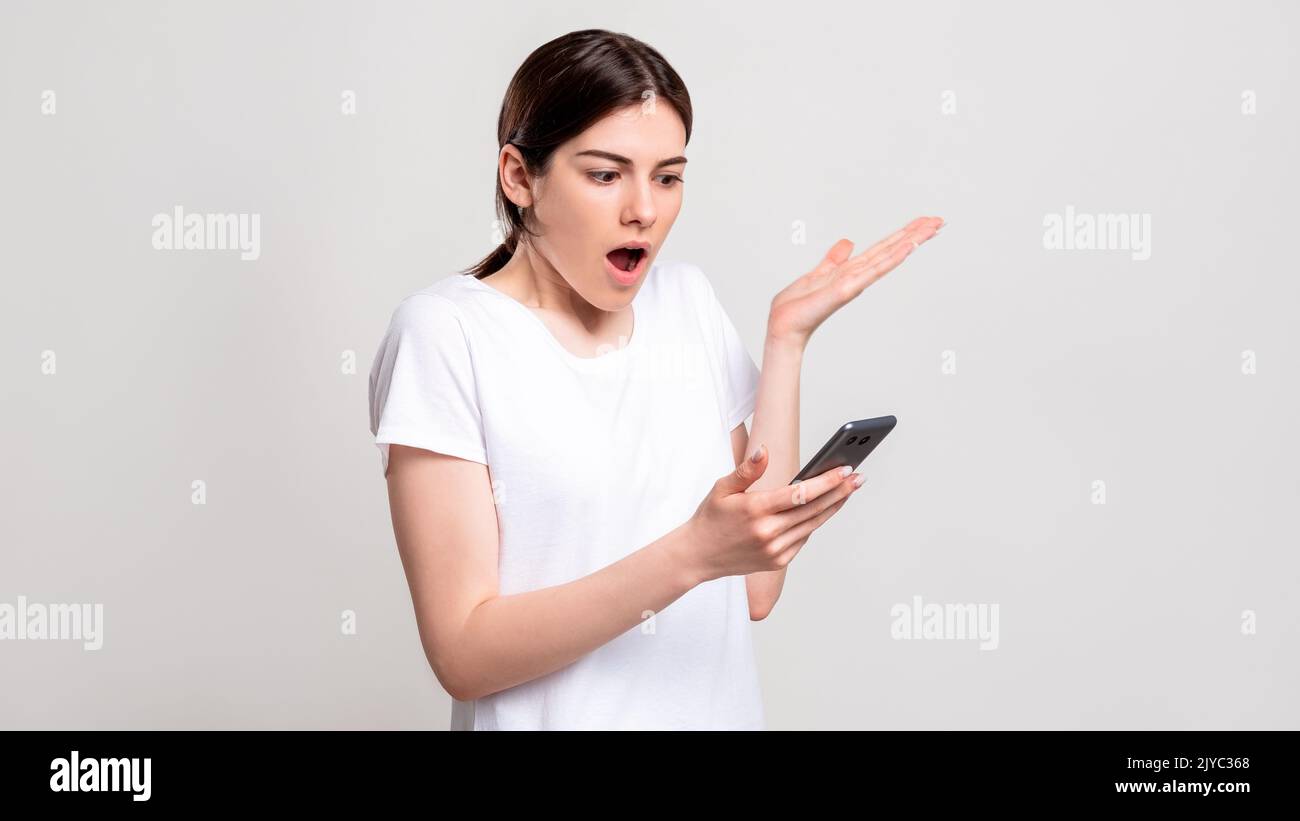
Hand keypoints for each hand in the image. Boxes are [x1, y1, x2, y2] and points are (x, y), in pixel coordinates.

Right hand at [682, 443, 863, 582]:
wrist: (697, 556)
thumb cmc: (710, 517)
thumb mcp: (722, 488)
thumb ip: (747, 470)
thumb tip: (765, 451)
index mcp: (755, 510)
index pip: (800, 493)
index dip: (826, 481)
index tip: (845, 469)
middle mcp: (768, 532)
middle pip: (814, 509)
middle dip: (840, 492)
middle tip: (859, 477)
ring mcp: (774, 550)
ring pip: (812, 525)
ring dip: (833, 507)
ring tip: (848, 491)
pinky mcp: (776, 562)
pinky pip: (803, 539)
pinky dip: (814, 523)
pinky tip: (823, 510)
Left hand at [767, 216, 943, 346]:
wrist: (784, 323)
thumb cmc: (799, 304)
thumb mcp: (819, 273)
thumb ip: (834, 259)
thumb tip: (848, 243)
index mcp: (852, 270)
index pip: (883, 248)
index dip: (903, 234)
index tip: (923, 222)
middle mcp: (858, 275)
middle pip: (892, 249)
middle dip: (915, 234)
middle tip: (939, 220)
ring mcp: (855, 282)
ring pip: (888, 257)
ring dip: (911, 241)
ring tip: (931, 228)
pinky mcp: (847, 289)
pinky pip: (873, 271)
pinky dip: (891, 259)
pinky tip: (907, 247)